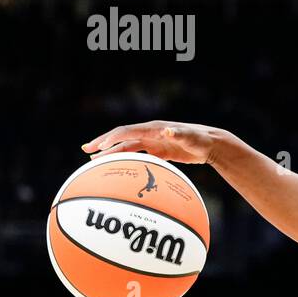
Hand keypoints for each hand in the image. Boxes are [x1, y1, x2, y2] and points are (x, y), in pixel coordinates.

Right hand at [82, 120, 224, 163]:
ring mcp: (153, 142)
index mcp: (154, 129)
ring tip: (94, 161)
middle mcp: (150, 134)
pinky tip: (117, 167)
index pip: (127, 132)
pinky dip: (125, 159)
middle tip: (86, 151)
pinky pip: (137, 154)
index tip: (99, 147)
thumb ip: (178, 134)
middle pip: (121, 139)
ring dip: (111, 153)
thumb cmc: (201, 139)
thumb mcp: (191, 137)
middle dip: (103, 144)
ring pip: (127, 147)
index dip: (112, 138)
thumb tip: (167, 130)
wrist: (211, 144)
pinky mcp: (158, 150)